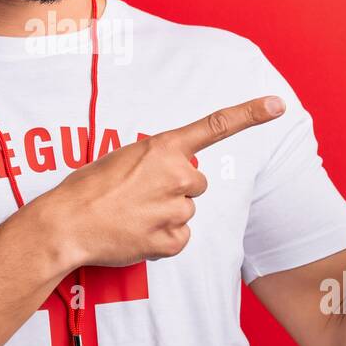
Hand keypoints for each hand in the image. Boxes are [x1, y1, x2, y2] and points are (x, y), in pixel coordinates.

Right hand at [30, 96, 287, 267]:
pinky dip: (162, 241)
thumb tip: (179, 178)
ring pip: (187, 212)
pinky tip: (138, 235)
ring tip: (132, 216)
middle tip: (140, 197)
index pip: (215, 126)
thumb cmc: (88, 188)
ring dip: (166, 216)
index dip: (250, 114)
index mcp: (163, 147)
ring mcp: (174, 208)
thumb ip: (157, 162)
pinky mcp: (169, 240)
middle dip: (175, 191)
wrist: (66, 223)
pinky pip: (180, 239)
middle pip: (197, 184)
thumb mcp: (123, 158)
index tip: (278, 104)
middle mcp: (176, 174)